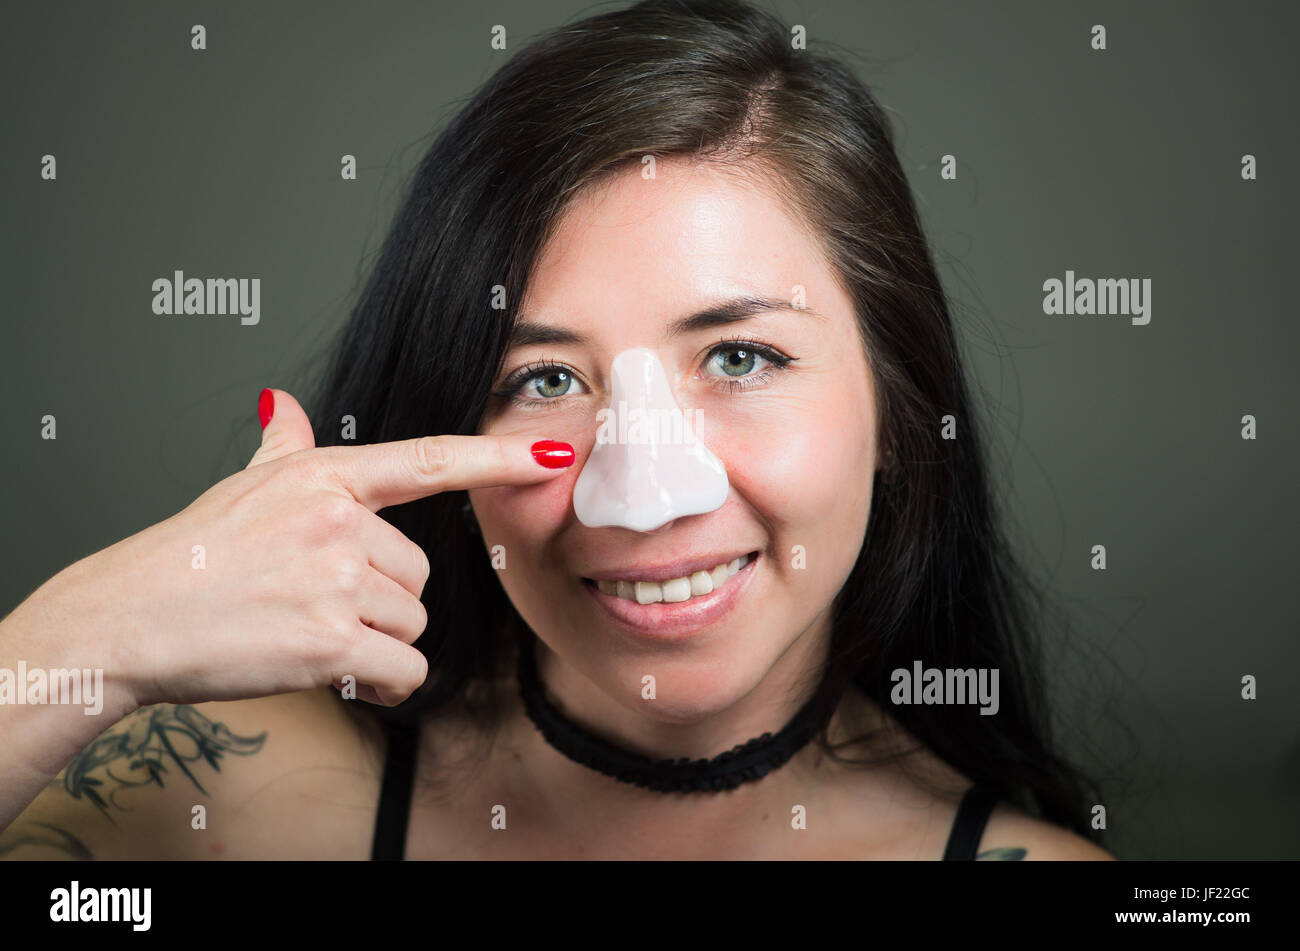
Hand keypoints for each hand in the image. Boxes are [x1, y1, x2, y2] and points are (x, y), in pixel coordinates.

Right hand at [54, 389, 569, 708]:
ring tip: (308, 632)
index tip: (554, 451)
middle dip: (382, 600)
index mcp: (323, 478)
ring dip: (376, 641)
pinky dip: (381, 680)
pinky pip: (404, 668)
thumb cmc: (186, 556)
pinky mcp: (332, 639)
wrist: (128, 620)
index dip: (499, 454)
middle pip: (420, 573)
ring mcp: (336, 579)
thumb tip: (276, 400)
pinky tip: (335, 670)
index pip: (429, 460)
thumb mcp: (238, 487)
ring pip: (412, 622)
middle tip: (316, 604)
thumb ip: (279, 443)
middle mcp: (337, 521)